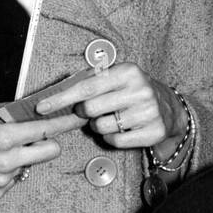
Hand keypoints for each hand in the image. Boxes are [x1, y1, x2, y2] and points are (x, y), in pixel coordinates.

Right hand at [0, 104, 82, 200]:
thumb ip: (8, 111)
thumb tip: (32, 108)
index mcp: (3, 138)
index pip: (46, 129)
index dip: (66, 122)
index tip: (79, 117)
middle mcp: (6, 162)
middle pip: (50, 152)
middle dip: (47, 141)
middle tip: (34, 134)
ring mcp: (1, 181)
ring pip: (29, 165)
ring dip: (22, 156)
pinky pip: (13, 179)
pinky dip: (8, 170)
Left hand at [35, 63, 182, 150]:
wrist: (170, 109)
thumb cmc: (134, 91)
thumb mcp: (118, 77)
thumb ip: (92, 81)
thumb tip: (57, 92)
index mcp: (128, 71)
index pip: (86, 87)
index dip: (62, 99)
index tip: (42, 107)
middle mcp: (140, 90)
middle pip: (91, 109)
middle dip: (85, 113)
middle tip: (92, 110)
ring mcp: (148, 112)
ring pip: (101, 127)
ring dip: (99, 126)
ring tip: (112, 118)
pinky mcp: (152, 132)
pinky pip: (115, 141)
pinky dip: (112, 137)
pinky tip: (122, 128)